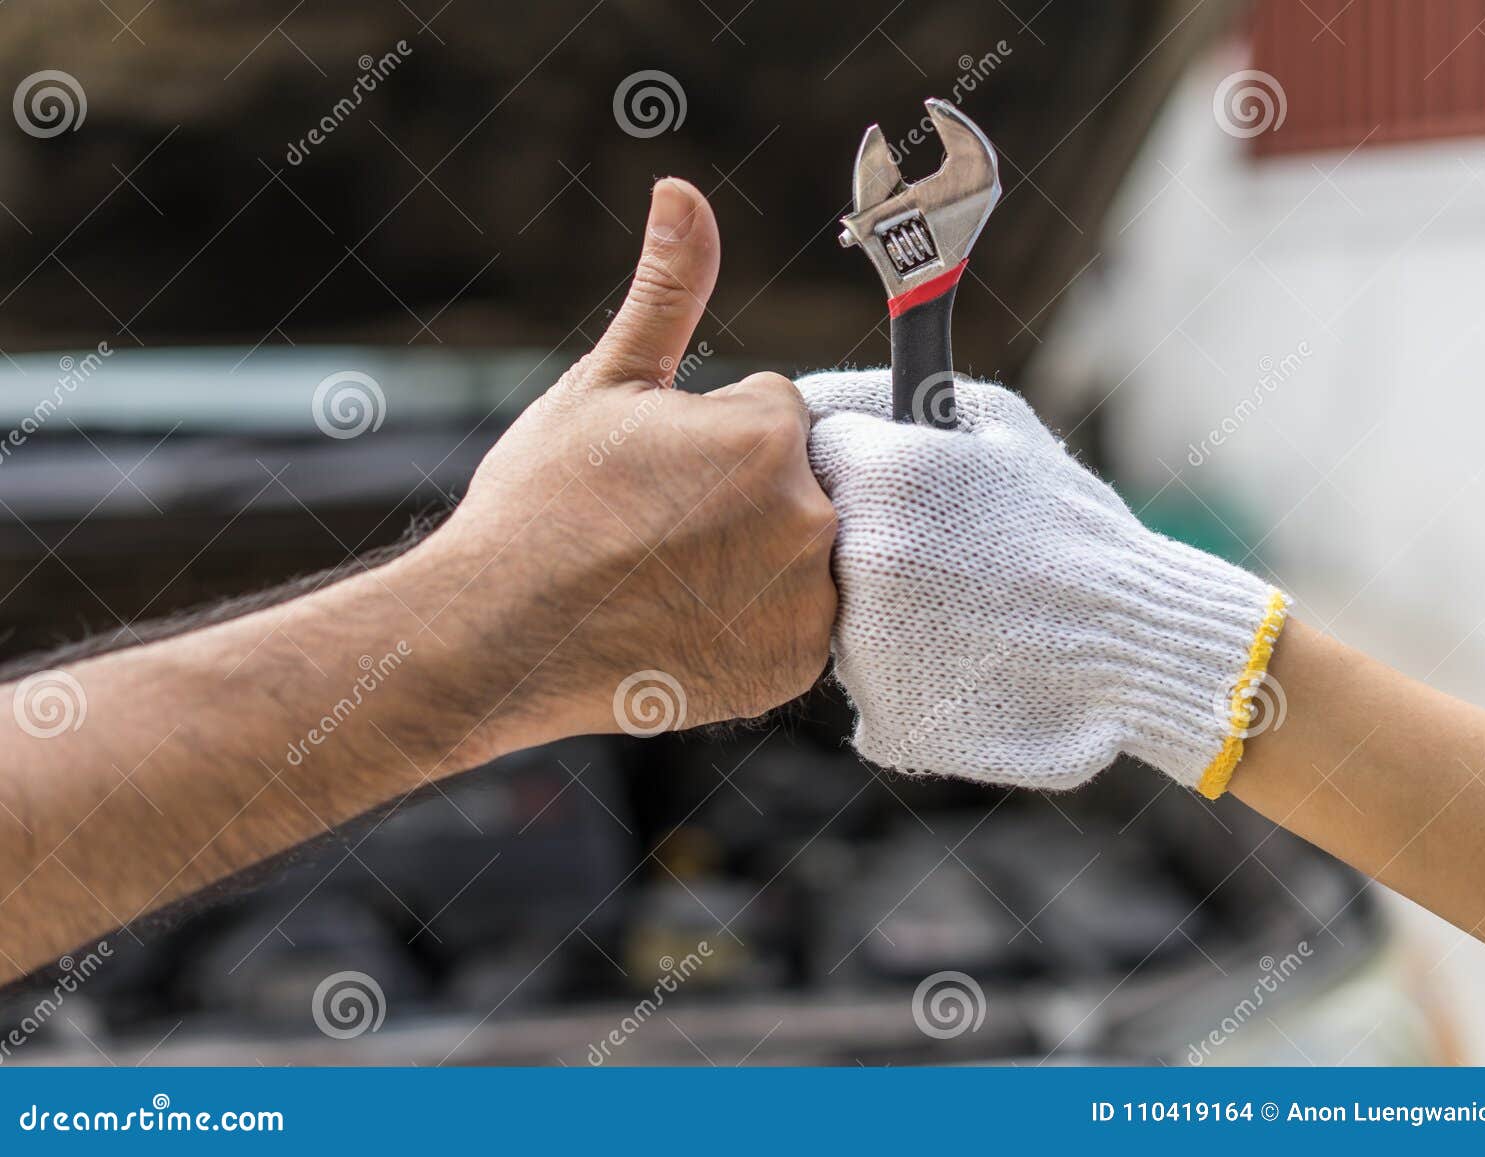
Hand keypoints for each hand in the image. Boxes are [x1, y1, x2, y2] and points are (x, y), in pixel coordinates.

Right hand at [410, 179, 836, 757]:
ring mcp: (806, 604)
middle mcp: (810, 521)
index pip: (780, 416)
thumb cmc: (540, 506)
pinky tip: (688, 619)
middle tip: (658, 530)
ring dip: (757, 556)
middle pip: (800, 483)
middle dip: (744, 495)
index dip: (714, 439)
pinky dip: (756, 621)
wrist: (498, 638)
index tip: (656, 475)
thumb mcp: (604, 383)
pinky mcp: (794, 666)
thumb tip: (683, 192)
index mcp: (771, 438)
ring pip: (802, 552)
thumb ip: (669, 290)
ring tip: (669, 576)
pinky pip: (798, 623)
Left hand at [798, 369, 1285, 796]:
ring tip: (964, 608)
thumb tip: (812, 394)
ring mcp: (864, 645)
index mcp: (880, 476)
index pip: (807, 456)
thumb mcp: (997, 422)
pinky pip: (866, 681)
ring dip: (878, 608)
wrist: (1142, 644)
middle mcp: (857, 559)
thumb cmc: (1073, 523)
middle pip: (807, 540)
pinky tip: (963, 657)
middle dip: (859, 538)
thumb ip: (891, 396)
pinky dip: (902, 671)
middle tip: (941, 553)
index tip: (894, 484)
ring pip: (831, 615)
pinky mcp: (882, 713)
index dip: (851, 466)